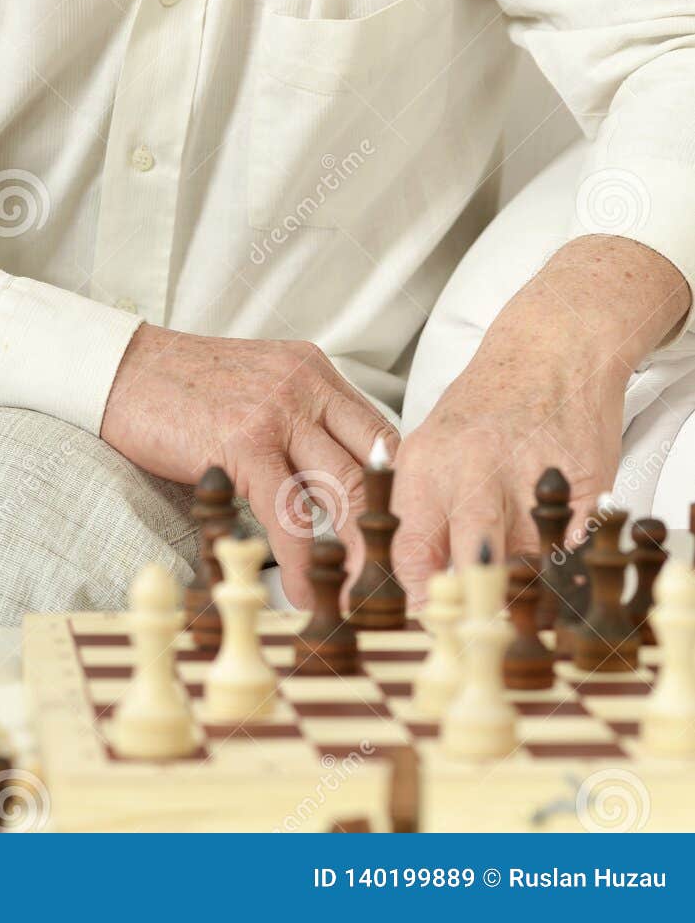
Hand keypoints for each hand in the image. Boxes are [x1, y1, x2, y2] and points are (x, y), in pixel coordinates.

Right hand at [100, 322, 397, 606]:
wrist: (121, 370)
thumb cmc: (183, 390)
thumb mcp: (258, 388)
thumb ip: (298, 421)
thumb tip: (331, 483)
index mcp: (315, 373)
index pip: (382, 437)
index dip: (397, 493)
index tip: (398, 540)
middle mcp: (306, 386)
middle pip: (375, 466)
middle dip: (389, 531)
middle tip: (396, 579)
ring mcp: (278, 412)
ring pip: (344, 491)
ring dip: (357, 554)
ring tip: (362, 599)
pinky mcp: (244, 443)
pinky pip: (288, 515)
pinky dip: (303, 563)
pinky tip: (303, 594)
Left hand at [391, 288, 631, 605]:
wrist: (551, 349)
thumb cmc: (486, 409)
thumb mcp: (433, 454)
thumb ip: (420, 519)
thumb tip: (401, 593)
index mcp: (425, 469)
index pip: (408, 556)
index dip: (416, 605)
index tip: (421, 629)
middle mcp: (473, 473)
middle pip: (470, 564)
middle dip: (472, 606)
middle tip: (472, 628)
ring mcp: (528, 479)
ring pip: (524, 566)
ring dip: (519, 589)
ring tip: (514, 595)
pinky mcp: (579, 487)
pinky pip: (568, 550)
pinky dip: (561, 567)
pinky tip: (553, 561)